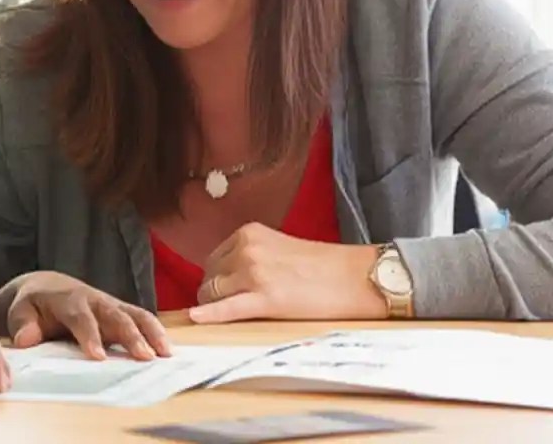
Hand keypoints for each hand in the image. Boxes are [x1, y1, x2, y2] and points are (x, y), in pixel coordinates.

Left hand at [5, 271, 170, 360]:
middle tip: (145, 357)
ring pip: (136, 314)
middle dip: (131, 336)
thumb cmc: (33, 305)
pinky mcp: (121, 311)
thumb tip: (26, 339)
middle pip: (116, 316)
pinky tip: (167, 352)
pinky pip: (142, 319)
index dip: (90, 336)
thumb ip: (23, 325)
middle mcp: (95, 300)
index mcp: (69, 300)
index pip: (81, 318)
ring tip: (166, 354)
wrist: (46, 287)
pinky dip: (156, 333)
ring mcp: (111, 304)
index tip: (99, 356)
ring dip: (152, 333)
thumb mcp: (20, 312)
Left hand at [188, 223, 385, 323]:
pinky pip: (226, 308)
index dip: (217, 278)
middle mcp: (246, 249)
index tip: (224, 290)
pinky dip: (209, 314)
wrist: (356, 278)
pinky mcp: (264, 299)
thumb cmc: (323, 266)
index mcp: (249, 233)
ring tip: (236, 314)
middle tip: (232, 305)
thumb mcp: (279, 247)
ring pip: (212, 293)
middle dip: (214, 293)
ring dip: (216, 306)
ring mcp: (253, 272)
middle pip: (209, 277)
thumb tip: (227, 275)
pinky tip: (195, 319)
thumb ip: (252, 255)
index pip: (214, 259)